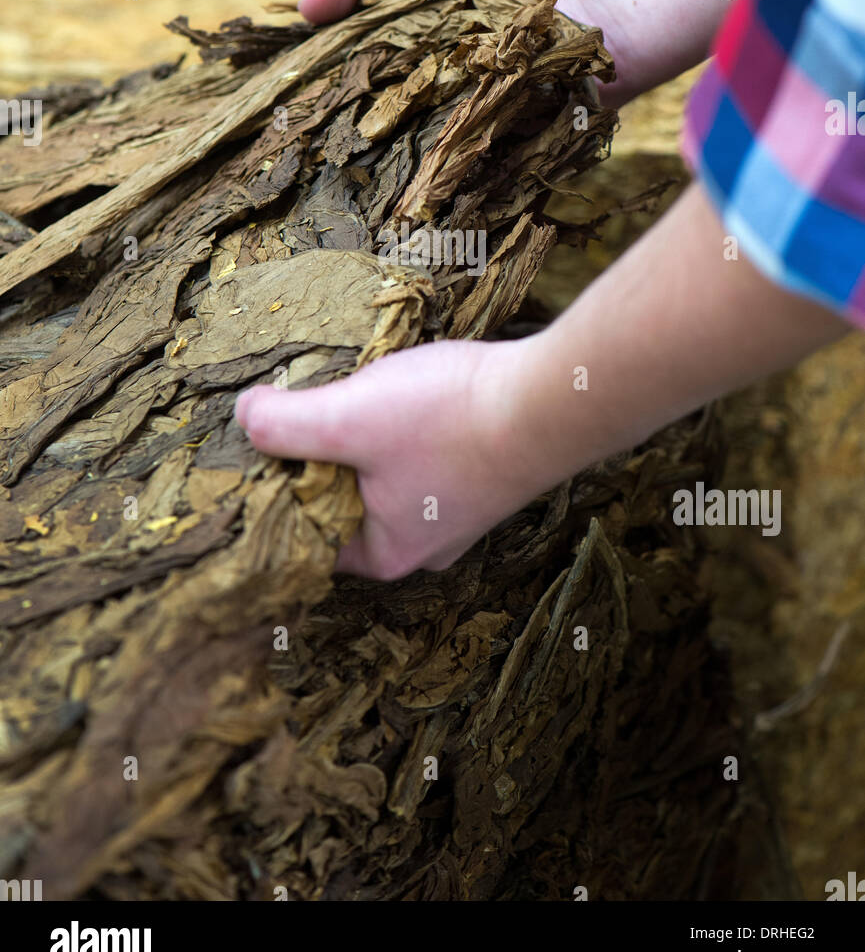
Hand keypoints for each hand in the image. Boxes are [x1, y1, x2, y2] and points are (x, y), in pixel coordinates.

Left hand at [234, 337, 543, 578]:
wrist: (552, 400)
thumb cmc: (452, 420)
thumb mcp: (349, 416)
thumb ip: (286, 424)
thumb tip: (244, 417)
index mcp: (384, 554)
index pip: (308, 532)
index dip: (282, 486)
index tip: (269, 443)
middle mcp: (425, 547)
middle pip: (349, 505)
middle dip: (330, 461)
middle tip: (313, 409)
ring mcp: (460, 514)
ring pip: (391, 482)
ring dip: (373, 443)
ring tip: (362, 398)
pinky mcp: (486, 477)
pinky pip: (428, 463)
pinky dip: (411, 434)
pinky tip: (412, 398)